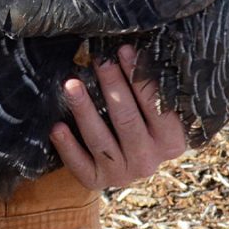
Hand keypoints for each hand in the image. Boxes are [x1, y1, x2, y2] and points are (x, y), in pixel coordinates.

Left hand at [52, 45, 189, 190]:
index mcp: (171, 141)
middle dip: (112, 87)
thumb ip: (152, 90)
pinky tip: (57, 127)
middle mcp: (149, 161)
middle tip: (99, 61)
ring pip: (100, 140)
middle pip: (127, 120)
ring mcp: (122, 173)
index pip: (157, 106)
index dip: (140, 76)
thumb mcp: (156, 113)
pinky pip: (80, 165)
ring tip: (71, 85)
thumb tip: (132, 48)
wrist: (128, 162)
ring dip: (84, 110)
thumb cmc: (144, 124)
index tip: (124, 51)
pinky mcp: (97, 180)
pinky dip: (67, 147)